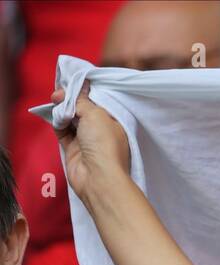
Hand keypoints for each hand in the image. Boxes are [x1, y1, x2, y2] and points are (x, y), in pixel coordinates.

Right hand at [51, 83, 131, 202]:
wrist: (98, 177)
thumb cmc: (104, 144)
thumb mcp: (96, 114)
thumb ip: (82, 101)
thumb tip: (73, 90)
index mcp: (114, 122)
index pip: (98, 102)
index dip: (85, 91)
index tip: (73, 82)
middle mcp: (101, 130)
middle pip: (83, 109)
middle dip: (71, 99)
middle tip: (59, 93)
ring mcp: (87, 140)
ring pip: (70, 118)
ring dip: (62, 109)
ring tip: (55, 101)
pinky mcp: (73, 148)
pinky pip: (62, 130)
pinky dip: (57, 121)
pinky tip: (54, 115)